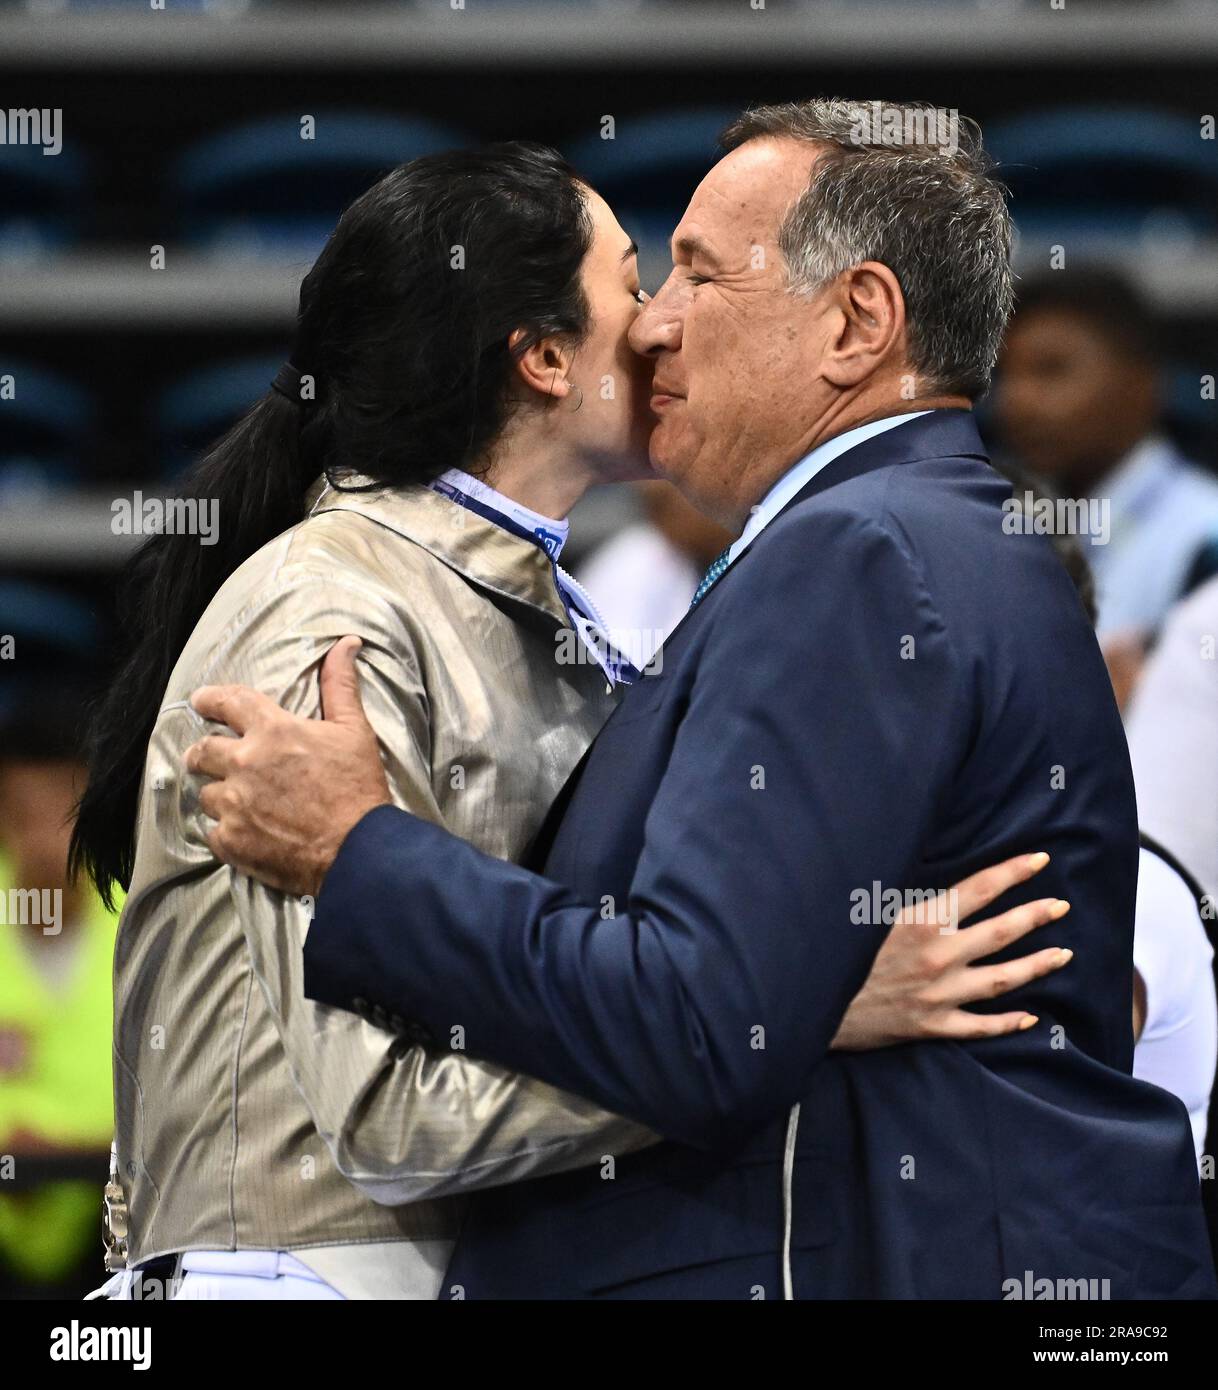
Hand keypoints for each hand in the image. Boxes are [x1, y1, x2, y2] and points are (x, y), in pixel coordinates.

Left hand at [185, 636, 390, 896]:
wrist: (358, 850)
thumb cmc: (358, 787)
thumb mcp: (354, 730)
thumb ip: (340, 684)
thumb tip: (347, 642)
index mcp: (272, 731)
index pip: (226, 701)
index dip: (209, 698)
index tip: (201, 700)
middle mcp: (244, 763)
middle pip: (201, 750)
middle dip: (204, 752)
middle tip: (214, 758)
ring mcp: (234, 804)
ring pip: (205, 793)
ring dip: (219, 794)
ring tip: (240, 802)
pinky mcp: (231, 840)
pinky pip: (212, 831)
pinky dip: (226, 831)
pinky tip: (247, 832)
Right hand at [831, 852, 1070, 1049]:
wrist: (815, 1005)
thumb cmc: (838, 950)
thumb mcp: (869, 912)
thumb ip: (908, 897)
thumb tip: (938, 873)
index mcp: (922, 921)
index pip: (979, 889)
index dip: (1012, 873)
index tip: (1040, 861)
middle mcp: (938, 956)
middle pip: (1000, 932)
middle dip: (1035, 916)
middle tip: (1061, 906)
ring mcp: (939, 994)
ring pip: (1001, 979)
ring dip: (1036, 965)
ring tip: (1063, 955)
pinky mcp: (932, 1026)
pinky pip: (979, 1026)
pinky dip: (1007, 1023)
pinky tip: (1031, 1017)